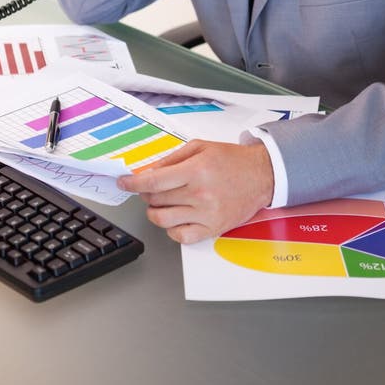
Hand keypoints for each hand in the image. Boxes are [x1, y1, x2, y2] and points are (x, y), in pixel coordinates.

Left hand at [117, 139, 273, 243]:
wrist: (261, 175)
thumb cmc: (232, 160)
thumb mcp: (199, 147)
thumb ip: (172, 159)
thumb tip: (148, 171)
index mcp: (196, 171)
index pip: (154, 182)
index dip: (133, 183)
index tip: (123, 182)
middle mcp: (200, 195)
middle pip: (156, 200)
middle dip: (146, 194)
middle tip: (151, 187)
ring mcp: (207, 215)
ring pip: (164, 220)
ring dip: (155, 211)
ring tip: (161, 202)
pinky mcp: (213, 229)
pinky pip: (181, 237)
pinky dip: (171, 229)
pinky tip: (175, 217)